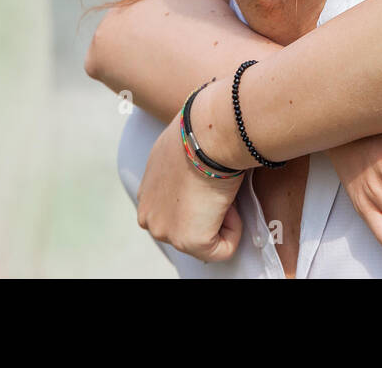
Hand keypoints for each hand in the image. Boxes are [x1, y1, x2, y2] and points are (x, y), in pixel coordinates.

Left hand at [136, 115, 244, 262]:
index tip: (209, 177)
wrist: (209, 134)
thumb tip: (197, 165)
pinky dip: (235, 230)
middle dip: (209, 211)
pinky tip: (229, 202)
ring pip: (206, 239)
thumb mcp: (177, 150)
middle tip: (217, 184)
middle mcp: (149, 217)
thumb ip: (178, 170)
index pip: (177, 210)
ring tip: (221, 190)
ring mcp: (166, 232)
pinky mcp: (189, 240)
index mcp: (146, 196)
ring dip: (222, 218)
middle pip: (190, 226)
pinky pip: (222, 248)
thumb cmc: (199, 133)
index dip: (201, 197)